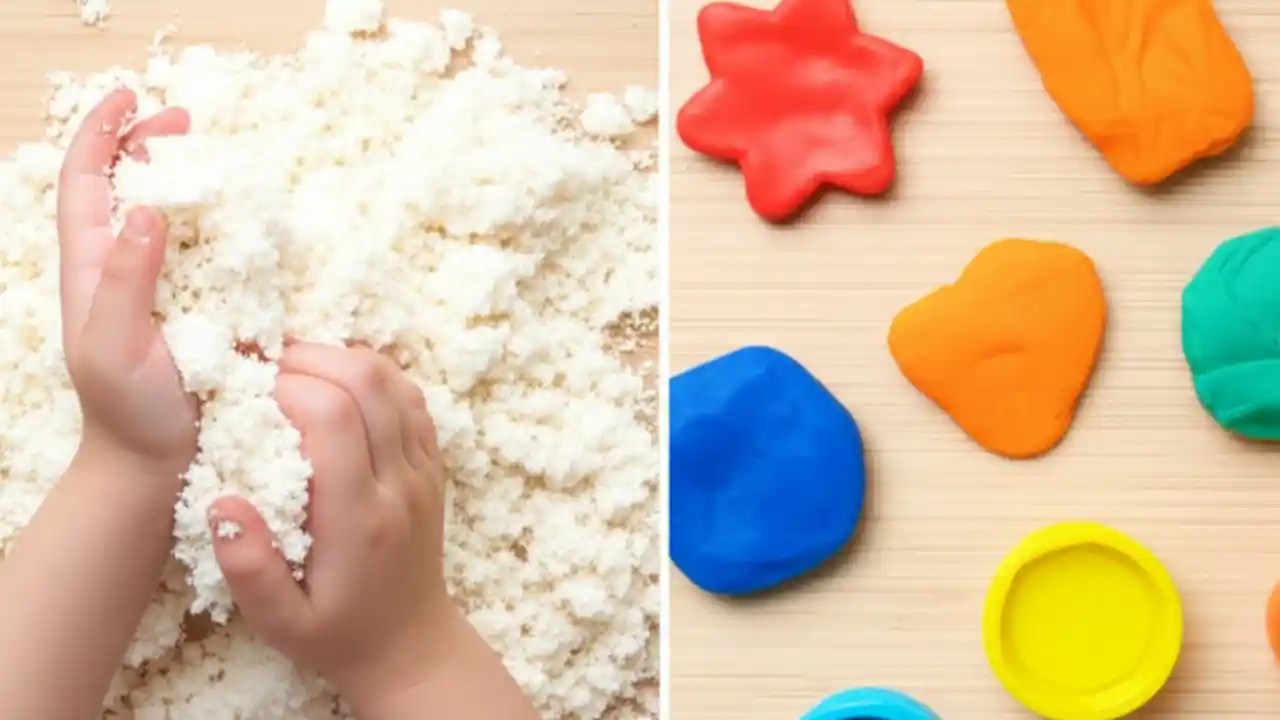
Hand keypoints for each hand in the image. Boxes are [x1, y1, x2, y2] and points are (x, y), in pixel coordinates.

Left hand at [58, 88, 196, 481]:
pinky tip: (248, 217)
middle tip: (186, 124)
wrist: (157, 464)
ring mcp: (166, 285)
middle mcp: (125, 267)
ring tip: (217, 158)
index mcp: (92, 268)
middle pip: (128, 185)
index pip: (86, 183)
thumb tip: (146, 210)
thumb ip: (125, 281)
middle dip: (150, 145)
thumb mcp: (113, 347)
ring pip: (171, 212)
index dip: (102, 136)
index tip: (131, 100)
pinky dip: (229, 224)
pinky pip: (215, 252)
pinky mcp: (206, 305)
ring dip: (192, 179)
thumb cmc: (128, 411)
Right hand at [209, 343, 449, 705]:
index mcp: (360, 519)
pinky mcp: (433, 465)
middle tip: (266, 370)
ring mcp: (424, 471)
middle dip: (311, 359)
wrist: (409, 646)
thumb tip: (222, 504)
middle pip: (367, 384)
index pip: (334, 419)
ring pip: (394, 383)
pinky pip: (412, 399)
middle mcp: (400, 485)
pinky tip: (338, 385)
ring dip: (343, 360)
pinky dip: (375, 378)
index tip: (250, 393)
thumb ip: (249, 569)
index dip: (289, 387)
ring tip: (296, 371)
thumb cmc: (336, 634)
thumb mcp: (280, 623)